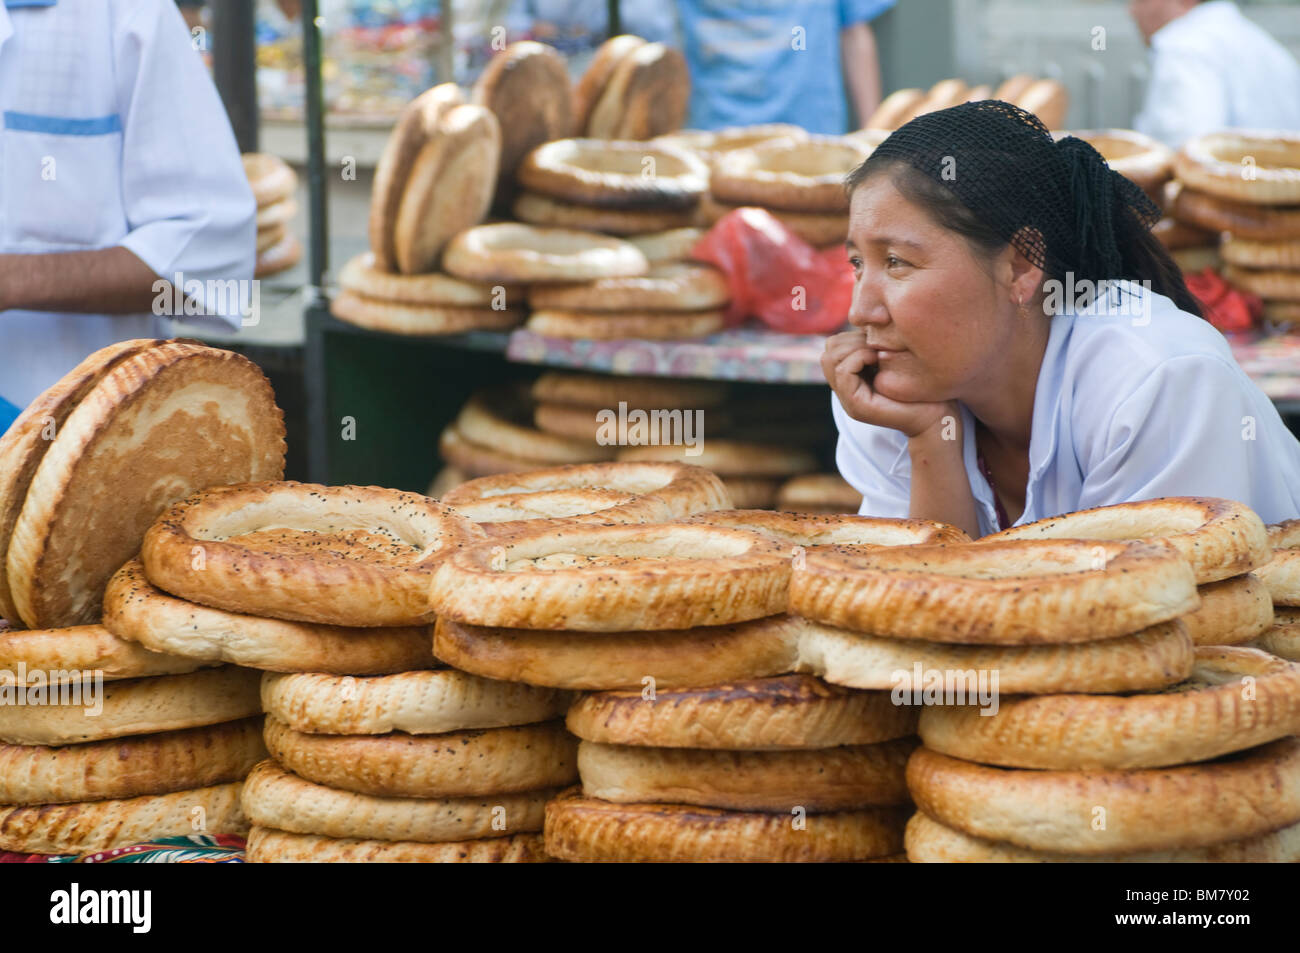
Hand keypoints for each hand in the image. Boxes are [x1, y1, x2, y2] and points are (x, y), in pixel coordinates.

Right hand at [822, 330, 957, 438]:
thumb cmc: (924, 385)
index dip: (853, 335)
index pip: (832, 345)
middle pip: (829, 349)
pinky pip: (844, 371)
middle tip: (878, 346)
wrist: (938, 416)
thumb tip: (869, 320)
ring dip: (855, 348)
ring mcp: (848, 400)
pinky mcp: (857, 406)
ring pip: (831, 358)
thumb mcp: (896, 357)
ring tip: (878, 354)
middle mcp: (846, 390)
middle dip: (853, 340)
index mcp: (852, 378)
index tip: (879, 341)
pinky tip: (879, 360)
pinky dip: (859, 358)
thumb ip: (878, 345)